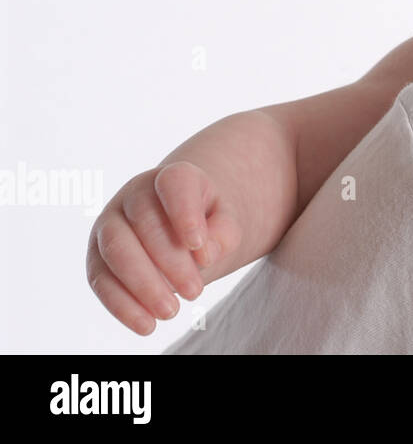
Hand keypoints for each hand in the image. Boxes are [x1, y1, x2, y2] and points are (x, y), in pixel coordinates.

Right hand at [86, 160, 241, 334]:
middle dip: (170, 262)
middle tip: (194, 292)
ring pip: (116, 249)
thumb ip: (222, 234)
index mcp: (172, 178)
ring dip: (142, 285)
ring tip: (171, 312)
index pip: (175, 182)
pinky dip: (121, 305)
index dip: (185, 213)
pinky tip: (146, 324)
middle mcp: (135, 194)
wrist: (182, 229)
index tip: (198, 246)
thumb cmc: (208, 224)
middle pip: (145, 222)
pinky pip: (100, 279)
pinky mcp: (96, 256)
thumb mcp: (226, 224)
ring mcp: (110, 223)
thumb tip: (203, 254)